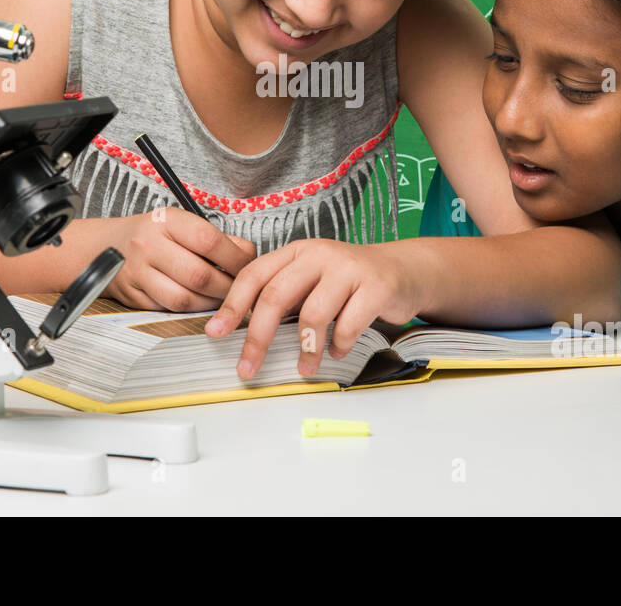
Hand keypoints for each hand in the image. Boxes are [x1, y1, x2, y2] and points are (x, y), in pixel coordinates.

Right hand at [103, 207, 255, 311]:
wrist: (106, 246)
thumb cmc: (151, 234)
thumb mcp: (180, 222)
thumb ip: (215, 238)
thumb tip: (247, 255)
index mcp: (166, 221)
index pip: (210, 241)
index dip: (236, 258)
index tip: (247, 266)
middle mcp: (149, 245)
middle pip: (199, 275)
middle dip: (227, 287)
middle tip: (240, 288)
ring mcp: (138, 273)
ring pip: (185, 298)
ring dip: (211, 303)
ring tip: (222, 298)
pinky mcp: (134, 297)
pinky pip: (170, 310)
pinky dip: (192, 310)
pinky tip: (201, 303)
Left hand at [204, 239, 428, 379]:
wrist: (404, 271)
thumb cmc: (349, 282)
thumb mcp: (312, 279)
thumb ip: (284, 296)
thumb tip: (243, 332)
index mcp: (297, 252)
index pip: (254, 275)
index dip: (232, 305)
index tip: (216, 333)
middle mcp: (319, 254)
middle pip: (276, 296)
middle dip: (258, 338)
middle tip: (248, 367)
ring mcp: (349, 268)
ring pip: (313, 315)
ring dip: (306, 350)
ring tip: (306, 367)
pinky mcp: (376, 286)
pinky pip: (348, 326)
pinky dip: (338, 346)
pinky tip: (337, 352)